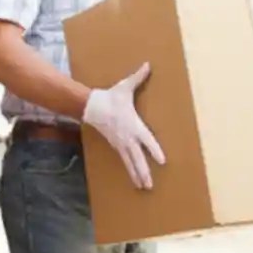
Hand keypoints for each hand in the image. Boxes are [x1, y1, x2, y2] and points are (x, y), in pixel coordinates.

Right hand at [81, 62, 165, 189]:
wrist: (91, 106)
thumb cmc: (111, 97)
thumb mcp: (125, 87)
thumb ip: (138, 78)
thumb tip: (148, 64)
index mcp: (133, 124)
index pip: (146, 139)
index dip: (154, 150)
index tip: (162, 161)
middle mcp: (128, 137)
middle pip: (137, 157)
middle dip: (143, 171)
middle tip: (150, 185)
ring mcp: (121, 142)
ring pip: (130, 162)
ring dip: (137, 174)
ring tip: (144, 187)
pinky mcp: (115, 145)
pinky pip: (125, 160)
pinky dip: (130, 170)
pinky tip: (135, 179)